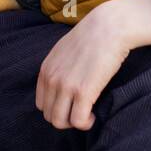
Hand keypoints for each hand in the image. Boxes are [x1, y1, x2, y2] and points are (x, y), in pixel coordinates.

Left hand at [35, 2, 132, 130]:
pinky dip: (86, 123)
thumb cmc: (92, 38)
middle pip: (49, 116)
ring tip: (87, 113)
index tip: (72, 105)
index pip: (41, 104)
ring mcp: (66, 86)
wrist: (109, 26)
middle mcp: (52, 79)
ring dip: (74, 123)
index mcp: (46, 70)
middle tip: (81, 110)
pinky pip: (78, 121)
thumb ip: (58, 69)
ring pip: (60, 122)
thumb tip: (61, 87)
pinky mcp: (83, 91)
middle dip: (66, 118)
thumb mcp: (64, 51)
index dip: (57, 109)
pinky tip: (93, 114)